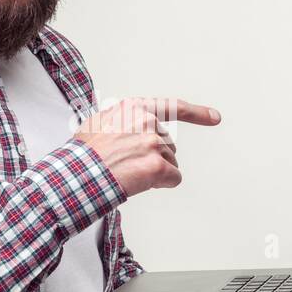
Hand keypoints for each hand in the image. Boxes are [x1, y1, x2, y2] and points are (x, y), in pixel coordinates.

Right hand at [73, 97, 219, 197]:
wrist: (76, 174)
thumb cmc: (83, 155)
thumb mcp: (97, 124)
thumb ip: (120, 121)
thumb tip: (124, 129)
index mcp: (133, 107)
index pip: (172, 107)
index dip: (197, 113)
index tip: (215, 117)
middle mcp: (146, 120)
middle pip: (168, 145)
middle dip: (153, 157)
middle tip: (127, 165)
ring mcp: (153, 142)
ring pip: (170, 162)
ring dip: (154, 172)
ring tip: (127, 172)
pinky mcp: (158, 165)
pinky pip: (174, 178)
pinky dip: (162, 184)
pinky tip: (140, 182)